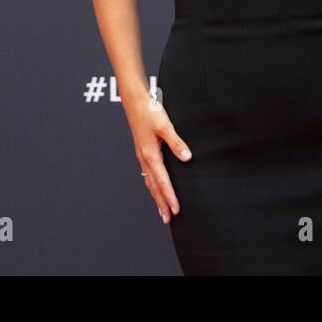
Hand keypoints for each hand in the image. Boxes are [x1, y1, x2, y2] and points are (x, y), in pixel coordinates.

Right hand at [126, 90, 191, 224]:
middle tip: (169, 220)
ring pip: (150, 182)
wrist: (134, 102)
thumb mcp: (165, 125)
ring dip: (157, 197)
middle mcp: (144, 159)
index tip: (176, 210)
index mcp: (150, 155)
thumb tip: (187, 158)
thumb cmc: (149, 112)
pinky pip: (148, 175)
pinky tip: (155, 189)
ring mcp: (142, 156)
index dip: (170, 196)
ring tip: (162, 210)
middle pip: (154, 187)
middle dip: (162, 204)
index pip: (163, 181)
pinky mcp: (143, 152)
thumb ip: (176, 142)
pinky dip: (153, 186)